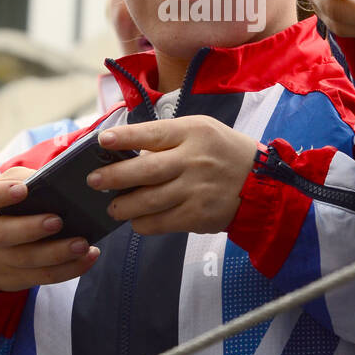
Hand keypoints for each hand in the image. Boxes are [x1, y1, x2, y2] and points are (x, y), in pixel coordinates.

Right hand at [0, 166, 100, 292]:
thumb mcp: (4, 187)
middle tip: (57, 221)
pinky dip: (70, 268)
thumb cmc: (3, 207)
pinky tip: (88, 256)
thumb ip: (23, 180)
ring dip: (57, 253)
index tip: (22, 189)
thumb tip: (55, 180)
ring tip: (82, 243)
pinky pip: (44, 277)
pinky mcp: (15, 279)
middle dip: (30, 229)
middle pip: (2, 235)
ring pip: (27, 260)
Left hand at [89, 116, 260, 235]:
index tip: (102, 141)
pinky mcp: (198, 215)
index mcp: (192, 132)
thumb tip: (126, 153)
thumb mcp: (201, 131)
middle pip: (145, 170)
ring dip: (124, 206)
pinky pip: (161, 222)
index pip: (152, 133)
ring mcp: (195, 189)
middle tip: (93, 181)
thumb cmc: (222, 152)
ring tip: (113, 207)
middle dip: (113, 177)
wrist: (261, 183)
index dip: (124, 138)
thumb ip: (168, 138)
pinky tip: (137, 220)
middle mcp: (193, 160)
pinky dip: (143, 223)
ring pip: (148, 201)